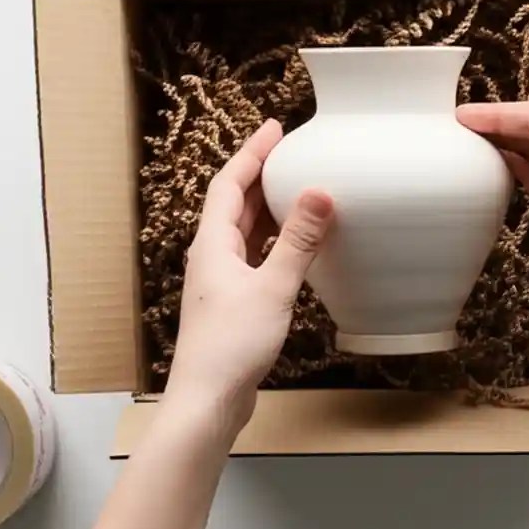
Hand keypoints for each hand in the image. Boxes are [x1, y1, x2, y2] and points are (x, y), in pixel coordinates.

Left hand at [164, 119, 333, 434]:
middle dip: (261, 175)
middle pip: (235, 204)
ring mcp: (221, 282)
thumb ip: (298, 241)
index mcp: (212, 245)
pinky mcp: (234, 304)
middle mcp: (212, 257)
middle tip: (292, 152)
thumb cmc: (232, 345)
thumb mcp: (273, 288)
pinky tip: (297, 246)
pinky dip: (276, 242)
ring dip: (269, 208)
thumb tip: (319, 193)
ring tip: (298, 189)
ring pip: (246, 232)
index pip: (229, 184)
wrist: (208, 400)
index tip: (275, 129)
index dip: (252, 154)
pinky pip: (255, 257)